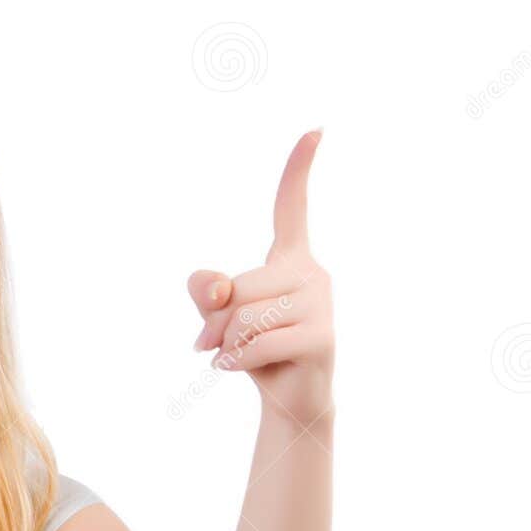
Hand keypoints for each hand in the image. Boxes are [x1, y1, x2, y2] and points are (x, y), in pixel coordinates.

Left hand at [188, 129, 334, 426]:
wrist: (289, 400)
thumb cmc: (256, 350)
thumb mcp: (221, 318)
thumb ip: (209, 293)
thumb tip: (212, 284)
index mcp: (290, 258)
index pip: (291, 207)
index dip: (298, 170)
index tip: (314, 130)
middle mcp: (312, 272)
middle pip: (240, 284)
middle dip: (215, 320)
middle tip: (212, 344)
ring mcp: (321, 303)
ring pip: (246, 315)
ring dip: (225, 343)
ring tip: (231, 356)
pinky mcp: (321, 337)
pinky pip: (260, 342)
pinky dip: (236, 360)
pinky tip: (231, 368)